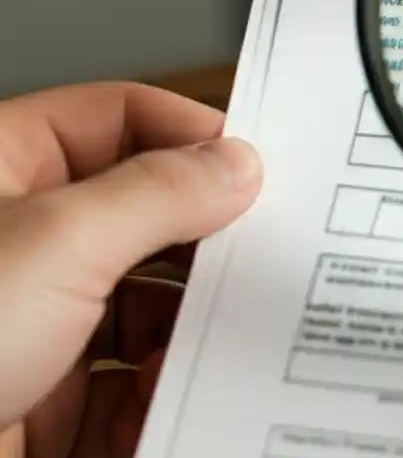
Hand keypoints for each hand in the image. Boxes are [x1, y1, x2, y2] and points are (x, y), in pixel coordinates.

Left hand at [0, 82, 261, 457]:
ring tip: (223, 330)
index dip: (192, 134)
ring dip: (192, 319)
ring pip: (148, 299)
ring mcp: (35, 319)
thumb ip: (159, 192)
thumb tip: (235, 163)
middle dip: (207, 237)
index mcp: (2, 169)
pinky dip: (165, 385)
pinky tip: (175, 389)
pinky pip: (132, 378)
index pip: (121, 119)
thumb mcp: (57, 243)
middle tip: (264, 250)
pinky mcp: (46, 395)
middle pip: (146, 212)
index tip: (258, 168)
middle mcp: (22, 239)